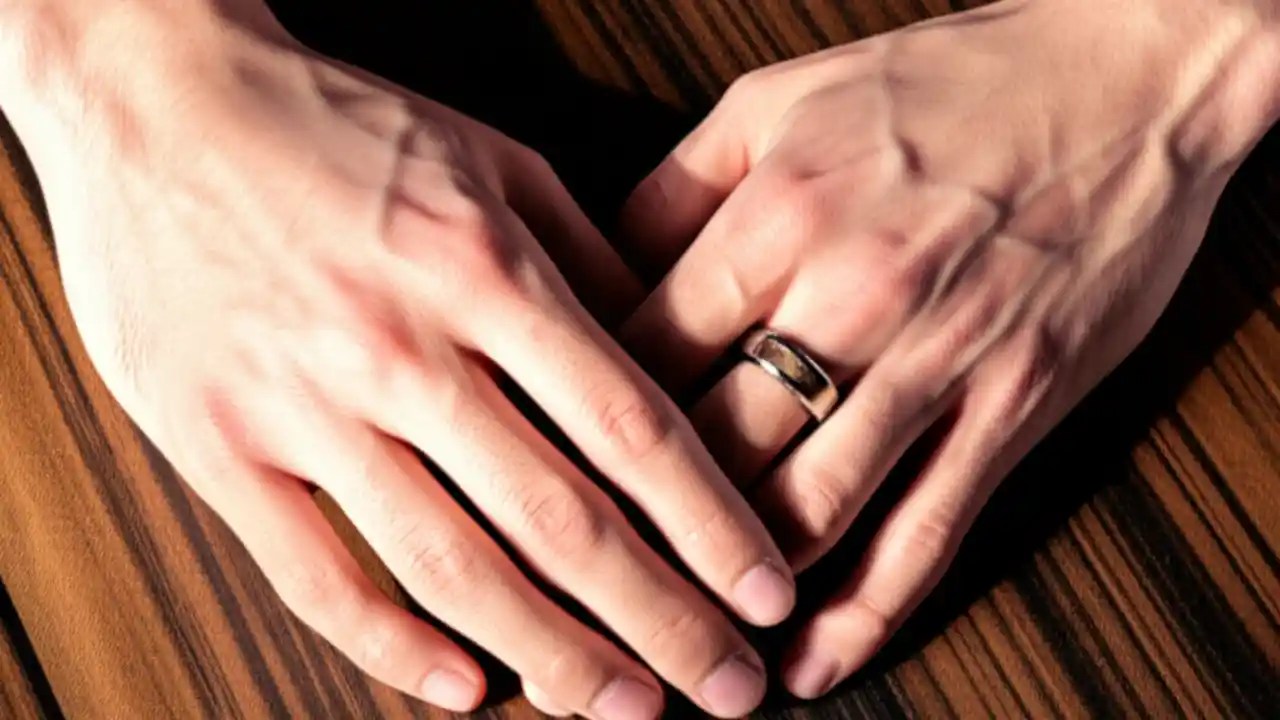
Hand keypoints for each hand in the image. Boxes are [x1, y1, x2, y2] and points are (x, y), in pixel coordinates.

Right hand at [0, 2, 796, 716]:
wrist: (160, 101)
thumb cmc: (338, 125)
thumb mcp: (491, 159)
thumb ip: (584, 261)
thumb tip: (664, 353)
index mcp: (482, 268)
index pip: (630, 428)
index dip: (712, 526)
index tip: (766, 593)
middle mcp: (402, 345)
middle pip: (559, 518)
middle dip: (659, 619)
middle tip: (726, 686)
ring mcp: (304, 403)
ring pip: (449, 565)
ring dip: (550, 655)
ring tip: (623, 708)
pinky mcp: (218, 444)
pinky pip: (314, 574)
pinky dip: (391, 648)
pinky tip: (461, 688)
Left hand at [619, 0, 1279, 697]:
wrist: (1125, 75)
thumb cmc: (946, 78)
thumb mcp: (780, 97)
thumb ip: (677, 188)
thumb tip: (597, 274)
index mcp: (777, 214)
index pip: (642, 356)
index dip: (582, 427)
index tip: (556, 476)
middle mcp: (850, 295)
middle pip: (711, 447)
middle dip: (642, 525)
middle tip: (592, 577)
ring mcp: (939, 360)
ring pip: (808, 509)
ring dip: (735, 587)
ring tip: (681, 636)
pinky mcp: (1014, 406)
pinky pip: (927, 533)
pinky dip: (866, 613)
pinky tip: (812, 660)